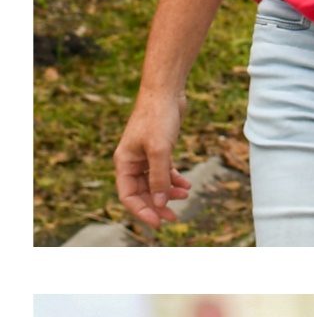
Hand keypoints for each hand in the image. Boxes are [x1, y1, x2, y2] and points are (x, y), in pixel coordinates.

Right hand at [113, 88, 188, 229]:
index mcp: (124, 163)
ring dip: (168, 192)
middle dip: (157, 206)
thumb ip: (159, 178)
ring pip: (155, 183)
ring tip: (186, 196)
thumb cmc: (158, 118)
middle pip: (142, 192)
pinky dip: (174, 179)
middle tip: (174, 218)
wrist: (166, 93)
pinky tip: (187, 185)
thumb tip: (160, 203)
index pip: (128, 196)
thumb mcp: (160, 150)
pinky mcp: (159, 149)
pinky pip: (164, 171)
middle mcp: (132, 162)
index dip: (142, 211)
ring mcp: (145, 156)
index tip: (158, 223)